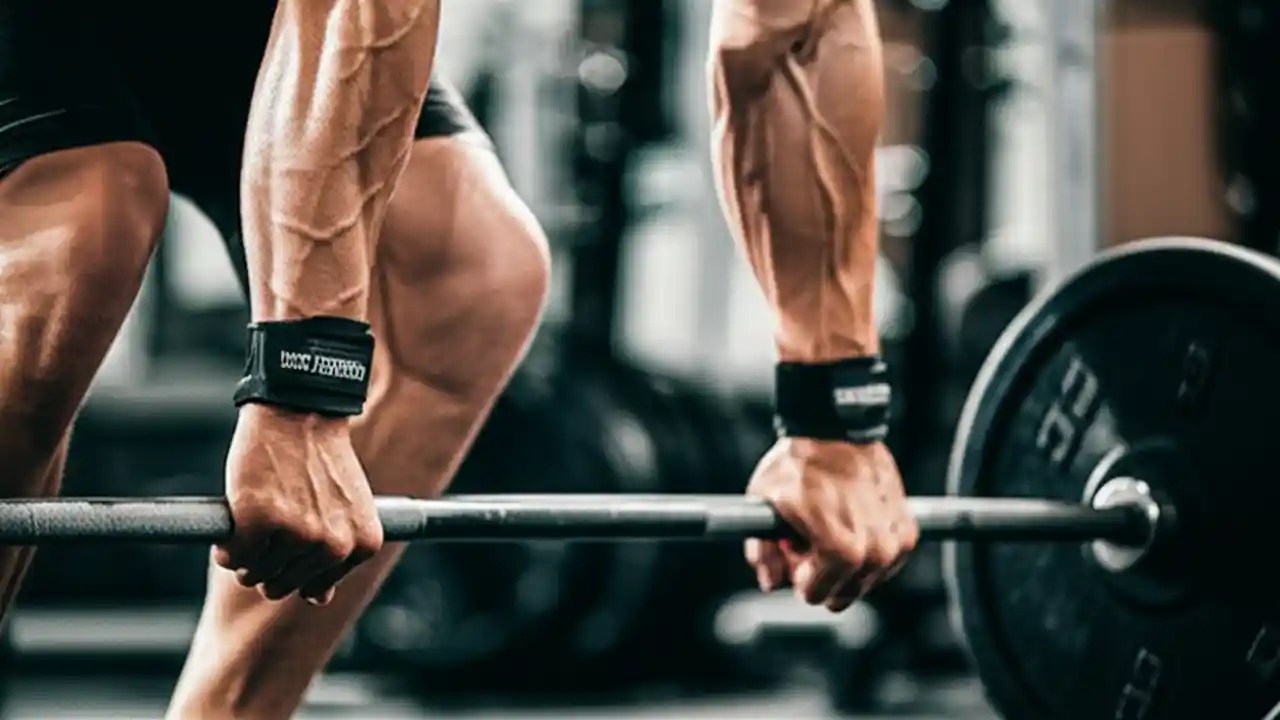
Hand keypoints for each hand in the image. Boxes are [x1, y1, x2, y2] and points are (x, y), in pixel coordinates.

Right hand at [217, 404, 383, 604]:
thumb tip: (319, 599)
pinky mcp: (259, 521)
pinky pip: (232, 556)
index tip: (293, 535)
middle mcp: (333, 545)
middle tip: (271, 525)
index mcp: (361, 546)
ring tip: (258, 515)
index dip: (295, 564)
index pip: (314, 589)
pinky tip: (238, 517)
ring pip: (253, 574)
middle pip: (280, 586)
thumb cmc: (320, 460)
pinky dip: (226, 544)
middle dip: (267, 563)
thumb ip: (338, 555)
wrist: (302, 413)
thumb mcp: (347, 510)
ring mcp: (297, 534)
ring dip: (246, 552)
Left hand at [745, 438, 918, 611]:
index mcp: (839, 548)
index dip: (800, 577)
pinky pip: (890, 561)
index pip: (816, 594)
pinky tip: (854, 530)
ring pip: (868, 579)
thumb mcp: (763, 502)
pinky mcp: (908, 527)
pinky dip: (871, 552)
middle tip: (810, 543)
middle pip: (845, 591)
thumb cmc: (798, 463)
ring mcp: (894, 538)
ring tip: (831, 530)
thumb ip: (762, 551)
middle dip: (825, 575)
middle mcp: (874, 548)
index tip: (794, 554)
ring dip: (849, 566)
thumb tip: (770, 582)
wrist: (835, 426)